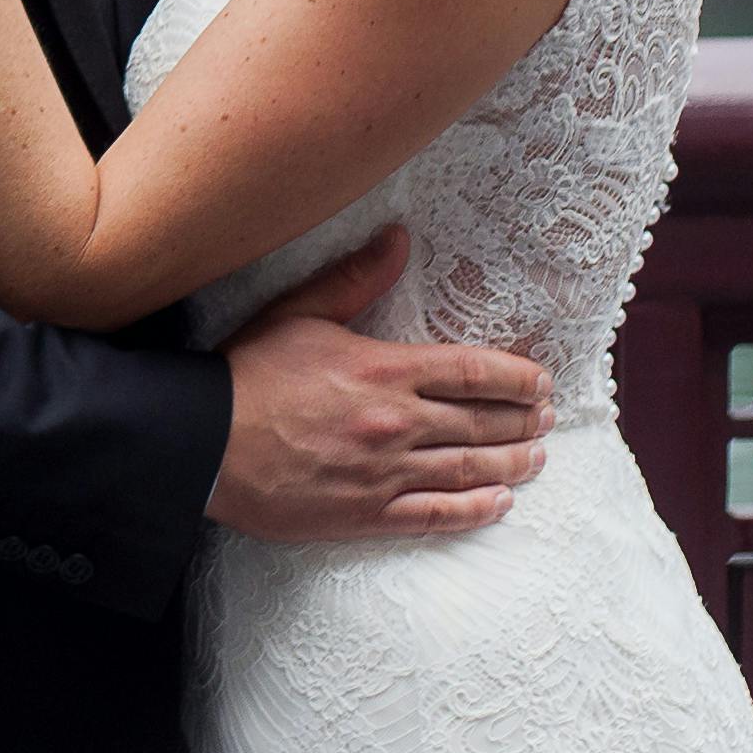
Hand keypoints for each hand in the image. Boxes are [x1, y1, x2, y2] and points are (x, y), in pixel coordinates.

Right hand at [208, 230, 551, 542]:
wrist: (204, 442)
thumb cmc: (248, 372)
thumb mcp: (299, 311)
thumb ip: (357, 278)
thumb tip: (398, 237)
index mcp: (383, 370)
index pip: (471, 371)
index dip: (514, 377)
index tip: (540, 381)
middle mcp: (396, 423)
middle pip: (481, 422)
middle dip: (523, 420)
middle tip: (547, 417)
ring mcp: (386, 473)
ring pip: (469, 470)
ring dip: (512, 463)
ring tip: (536, 457)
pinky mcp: (368, 513)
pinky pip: (437, 515)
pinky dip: (475, 510)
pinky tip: (500, 503)